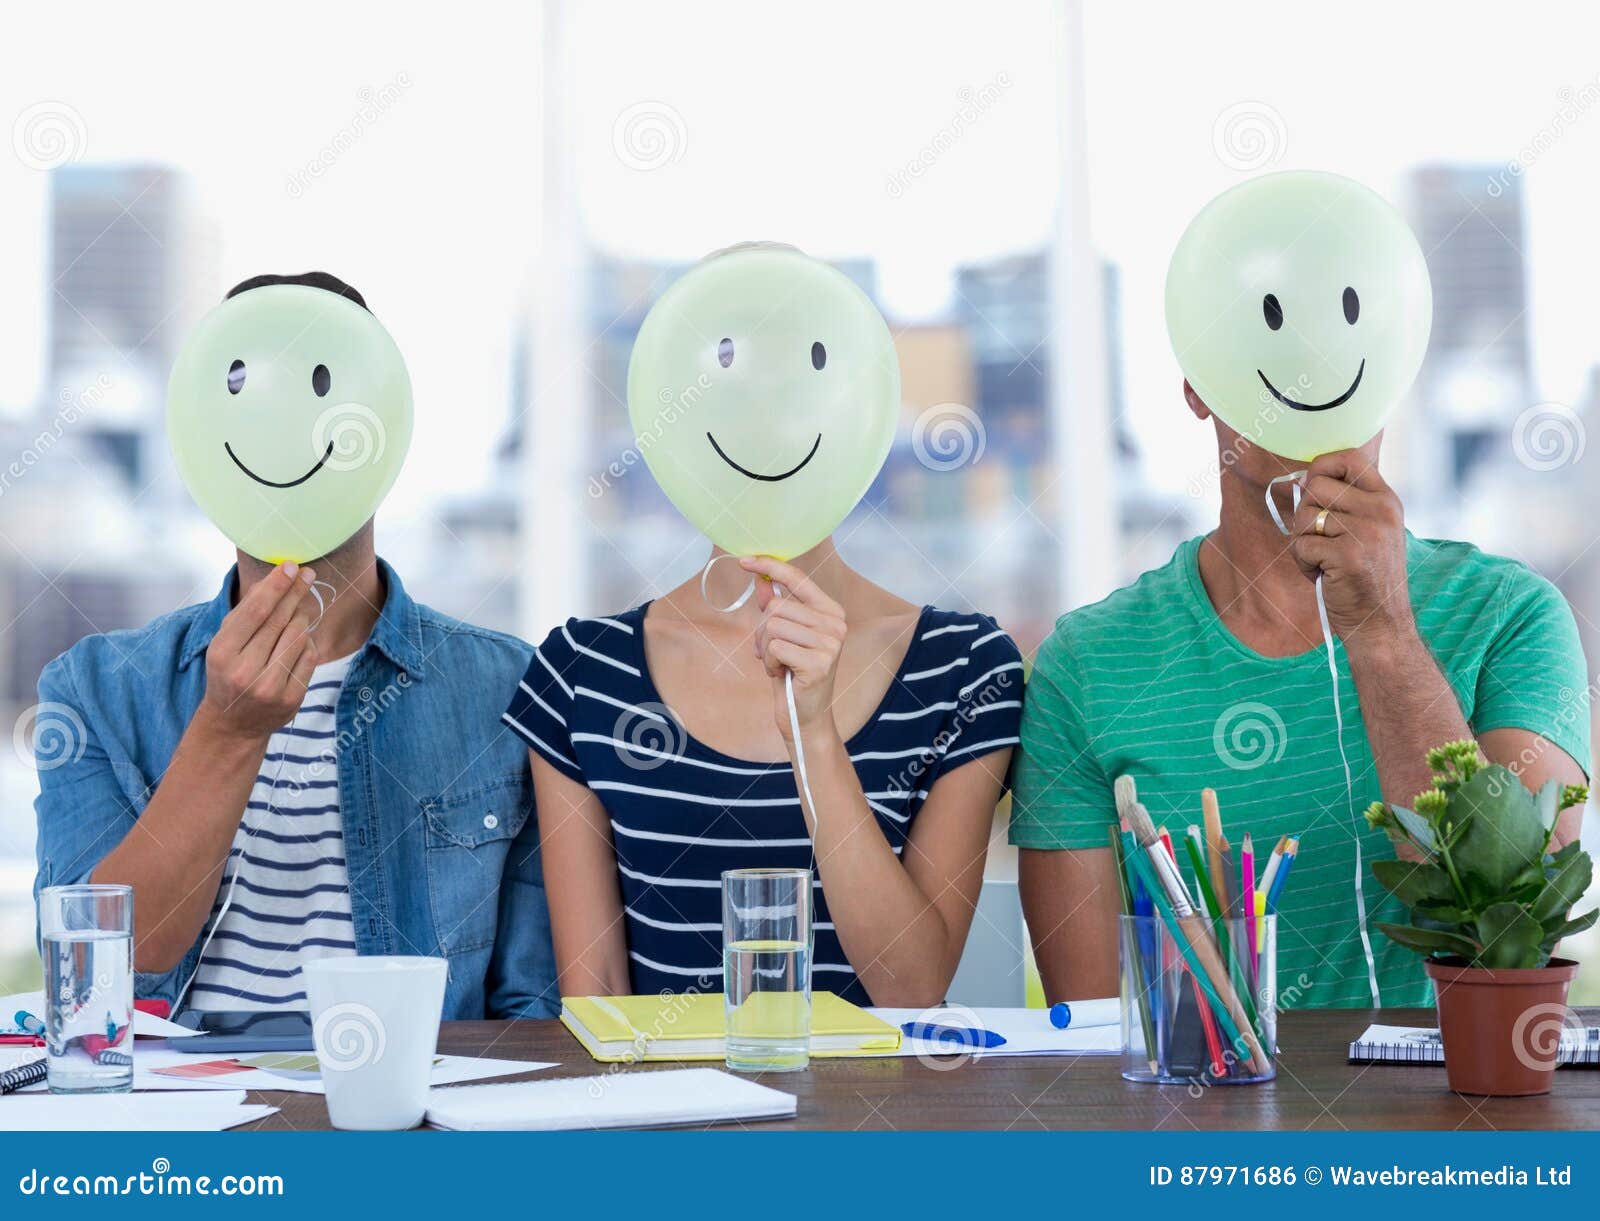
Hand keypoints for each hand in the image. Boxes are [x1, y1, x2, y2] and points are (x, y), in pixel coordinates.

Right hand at [198, 562, 322, 740]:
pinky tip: (298, 642)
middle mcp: (244, 671)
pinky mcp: (292, 698)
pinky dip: (307, 644)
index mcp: (222, 653)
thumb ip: (245, 614)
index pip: (256, 611)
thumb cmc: (228, 673)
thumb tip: (273, 580)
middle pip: (279, 620)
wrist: (233, 724)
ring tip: (296, 614)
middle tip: (308, 574)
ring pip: (298, 636)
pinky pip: (309, 656)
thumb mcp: (224, 644)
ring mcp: (270, 687)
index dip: (276, 586)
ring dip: (301, 619)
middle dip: (295, 592)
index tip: (291, 566)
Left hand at [739, 556, 845, 742]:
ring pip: (773, 626)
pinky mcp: (819, 663)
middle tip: (770, 652)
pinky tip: (780, 673)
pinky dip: (768, 661)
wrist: (805, 717)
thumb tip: (762, 580)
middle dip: (762, 630)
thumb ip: (776, 607)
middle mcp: (835, 624)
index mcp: (831, 611)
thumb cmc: (794, 674)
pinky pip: (775, 647)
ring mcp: (830, 644)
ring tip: (777, 663)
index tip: (744, 560)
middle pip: (777, 606)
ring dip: (765, 648)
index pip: (797, 578)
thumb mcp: (783, 636)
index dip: (770, 566)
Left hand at [1288, 449, 1415, 649]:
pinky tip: (1323, 575)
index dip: (1321, 467)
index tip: (1313, 489)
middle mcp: (1381, 510)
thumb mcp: (1367, 531)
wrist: (1380, 623)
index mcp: (1386, 500)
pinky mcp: (1348, 555)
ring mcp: (1367, 532)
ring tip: (1324, 561)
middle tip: (1318, 541)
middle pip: (1315, 487)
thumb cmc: (1364, 577)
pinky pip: (1301, 546)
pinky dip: (1303, 564)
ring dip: (1303, 543)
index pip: (1348, 458)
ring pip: (1304, 517)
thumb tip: (1300, 479)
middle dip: (1304, 515)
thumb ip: (1344, 503)